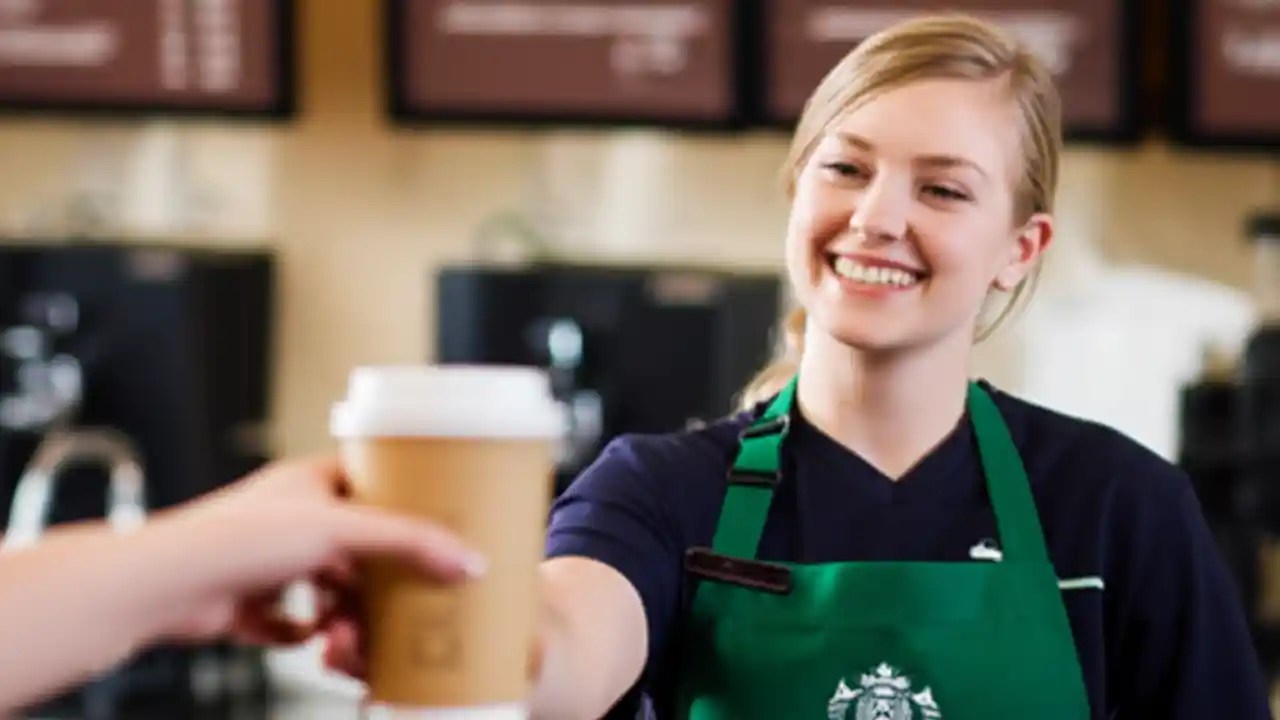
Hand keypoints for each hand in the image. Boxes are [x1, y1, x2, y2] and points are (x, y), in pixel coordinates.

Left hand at [146, 457, 483, 647]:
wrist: (166, 585)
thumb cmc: (237, 538)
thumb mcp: (341, 530)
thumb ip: (409, 543)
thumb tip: (468, 560)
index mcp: (309, 483)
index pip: (367, 479)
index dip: (401, 496)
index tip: (437, 515)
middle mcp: (288, 517)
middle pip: (353, 544)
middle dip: (381, 574)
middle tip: (414, 591)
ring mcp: (265, 561)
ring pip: (324, 587)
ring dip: (347, 611)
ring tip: (360, 630)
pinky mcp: (246, 603)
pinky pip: (288, 622)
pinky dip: (305, 633)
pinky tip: (315, 639)